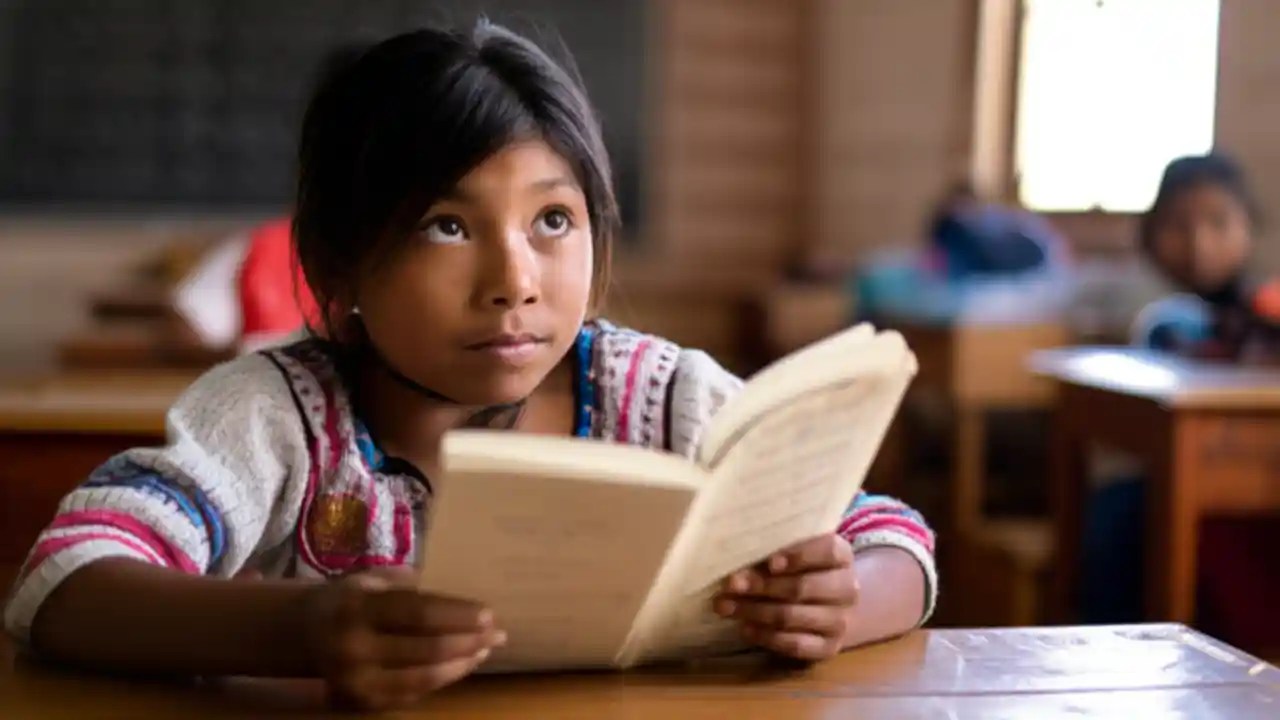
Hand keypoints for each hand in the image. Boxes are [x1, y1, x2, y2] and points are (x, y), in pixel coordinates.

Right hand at [302, 566, 503, 710]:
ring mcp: (358, 681)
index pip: (418, 613)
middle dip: (469, 641)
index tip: (488, 613)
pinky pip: (412, 693)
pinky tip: (461, 665)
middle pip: (426, 648)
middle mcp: (356, 648)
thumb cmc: (346, 599)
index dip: (457, 615)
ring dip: (461, 664)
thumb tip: (450, 591)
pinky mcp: (362, 702)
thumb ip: (405, 583)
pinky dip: (441, 679)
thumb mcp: (367, 579)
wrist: (302, 634)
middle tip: (499, 633)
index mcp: (358, 609)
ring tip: (486, 650)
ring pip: (423, 678)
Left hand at [713, 534, 858, 661]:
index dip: (799, 556)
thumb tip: (737, 560)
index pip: (828, 551)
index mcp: (842, 556)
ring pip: (793, 616)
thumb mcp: (794, 552)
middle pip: (804, 587)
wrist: (829, 605)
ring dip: (755, 612)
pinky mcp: (829, 648)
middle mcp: (847, 589)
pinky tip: (745, 628)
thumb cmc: (801, 569)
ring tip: (725, 607)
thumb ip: (774, 551)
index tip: (770, 563)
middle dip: (762, 586)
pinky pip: (795, 645)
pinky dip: (766, 637)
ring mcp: (840, 621)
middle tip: (730, 585)